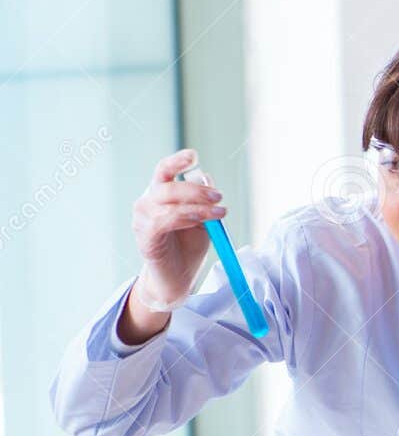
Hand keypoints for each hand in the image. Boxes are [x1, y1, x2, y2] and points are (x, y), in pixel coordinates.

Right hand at [122, 151, 225, 335]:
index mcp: (160, 195)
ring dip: (197, 205)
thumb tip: (206, 177)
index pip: (163, 171)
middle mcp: (147, 204)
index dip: (176, 161)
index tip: (193, 156)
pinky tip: (201, 223)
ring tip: (219, 214)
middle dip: (196, 189)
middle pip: (167, 184)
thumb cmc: (188, 247)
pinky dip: (186, 217)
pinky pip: (165, 220)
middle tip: (219, 197)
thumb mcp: (202, 219)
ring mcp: (143, 220)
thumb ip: (203, 199)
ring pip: (167, 201)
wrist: (178, 279)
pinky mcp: (146, 237)